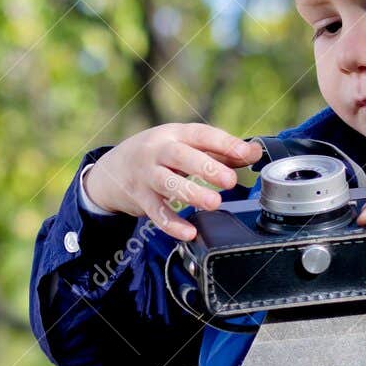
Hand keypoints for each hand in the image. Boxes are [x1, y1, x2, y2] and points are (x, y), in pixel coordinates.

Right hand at [83, 123, 264, 240]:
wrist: (112, 170)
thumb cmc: (157, 156)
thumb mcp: (184, 146)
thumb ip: (219, 150)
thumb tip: (254, 152)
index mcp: (173, 134)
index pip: (200, 134)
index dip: (224, 143)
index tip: (246, 154)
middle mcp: (157, 151)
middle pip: (180, 156)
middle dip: (206, 167)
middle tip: (229, 181)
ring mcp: (145, 174)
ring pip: (167, 183)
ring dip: (191, 194)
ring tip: (214, 203)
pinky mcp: (139, 197)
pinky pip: (155, 212)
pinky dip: (172, 224)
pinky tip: (189, 232)